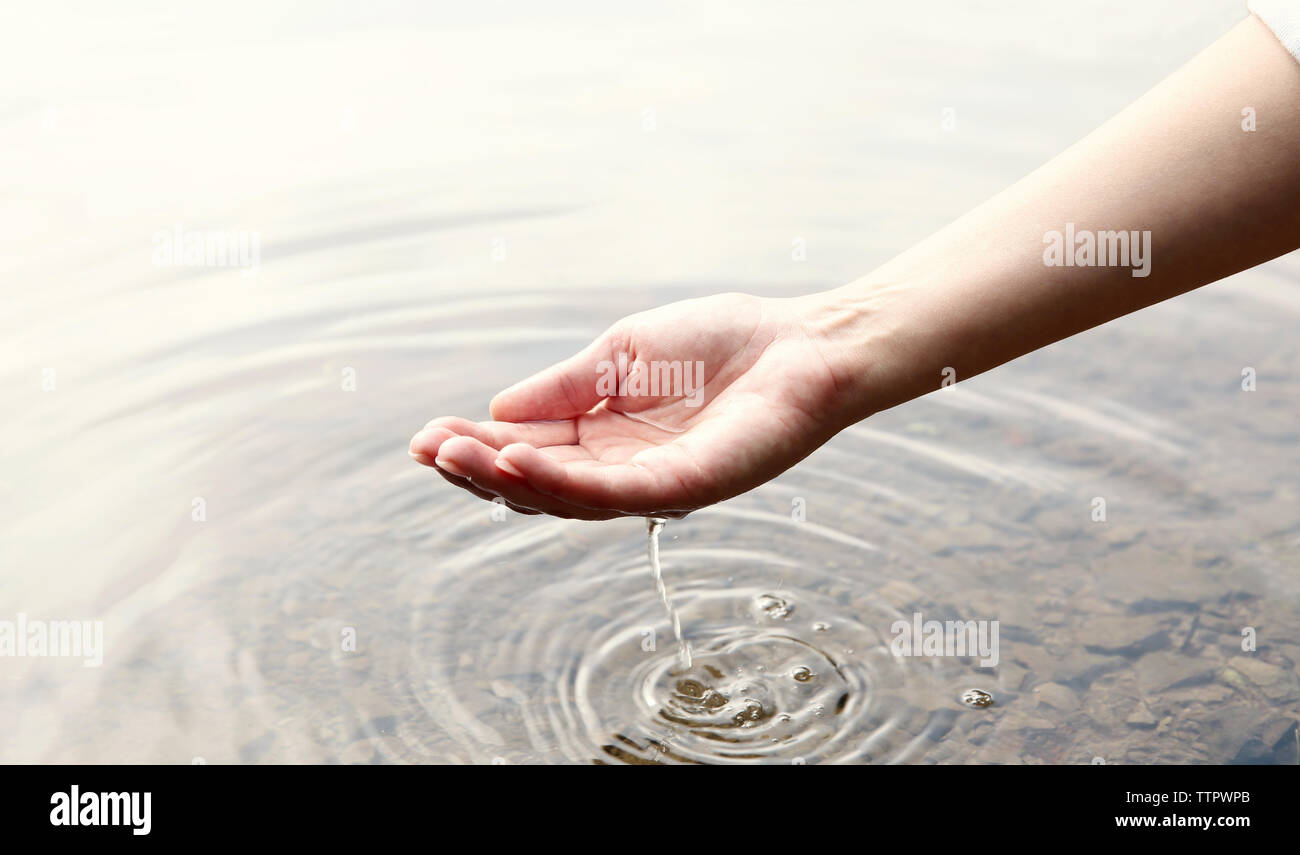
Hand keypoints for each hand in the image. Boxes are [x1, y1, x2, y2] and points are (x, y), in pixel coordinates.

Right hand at [408, 292, 854, 518]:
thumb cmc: (723, 342)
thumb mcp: (623, 355)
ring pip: (569, 497)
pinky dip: (566, 482)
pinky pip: (618, 493)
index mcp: (605, 437)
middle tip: (427, 451)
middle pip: (539, 484)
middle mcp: (624, 470)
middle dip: (480, 470)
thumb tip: (497, 412)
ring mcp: (656, 484)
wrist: (800, 342)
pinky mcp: (690, 486)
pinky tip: (522, 463)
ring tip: (457, 459)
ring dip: (508, 480)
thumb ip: (565, 385)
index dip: (478, 446)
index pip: (530, 450)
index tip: (426, 436)